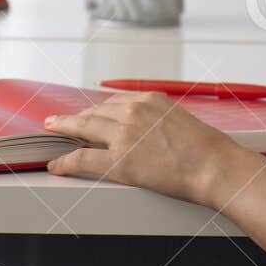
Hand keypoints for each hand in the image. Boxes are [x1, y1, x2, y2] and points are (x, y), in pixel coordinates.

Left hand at [44, 92, 264, 209]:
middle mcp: (133, 110)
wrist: (214, 166)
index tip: (88, 114)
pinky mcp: (119, 160)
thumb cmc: (207, 149)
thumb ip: (159, 120)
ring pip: (84, 128)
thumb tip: (150, 133)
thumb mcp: (181, 120)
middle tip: (57, 120)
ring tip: (52, 133)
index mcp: (149, 99)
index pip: (114, 103)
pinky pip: (83, 158)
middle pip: (95, 112)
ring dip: (65, 130)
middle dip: (74, 116)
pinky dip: (66, 160)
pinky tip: (56, 164)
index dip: (97, 111)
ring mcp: (124, 134)